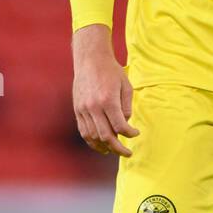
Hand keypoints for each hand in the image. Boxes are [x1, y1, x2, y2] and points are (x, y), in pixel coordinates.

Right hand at [71, 24, 139, 155]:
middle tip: (127, 153)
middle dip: (118, 148)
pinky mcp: (77, 110)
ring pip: (93, 137)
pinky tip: (100, 145)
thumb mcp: (126, 86)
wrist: (91, 59)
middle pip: (106, 136)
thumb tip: (125, 124)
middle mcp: (94, 107)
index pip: (120, 126)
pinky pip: (84, 131)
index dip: (129, 134)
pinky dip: (92, 141)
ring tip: (113, 151)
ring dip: (104, 147)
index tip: (135, 134)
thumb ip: (126, 106)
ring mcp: (83, 109)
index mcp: (108, 100)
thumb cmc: (111, 71)